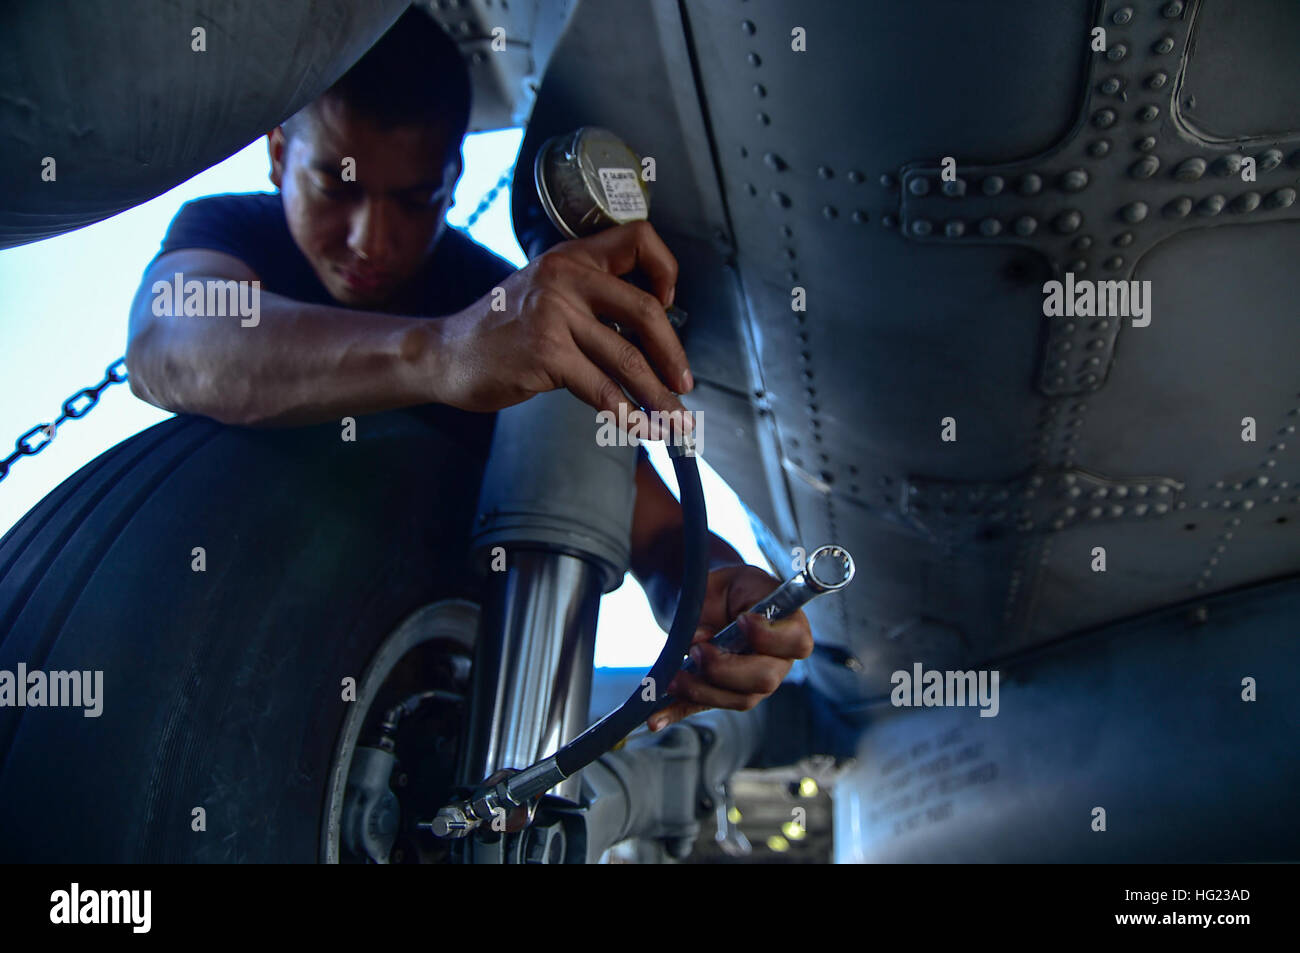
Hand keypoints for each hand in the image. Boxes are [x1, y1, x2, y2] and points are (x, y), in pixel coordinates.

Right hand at [436, 221, 693, 425]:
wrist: (445, 354)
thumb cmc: (501, 330)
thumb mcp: (545, 293)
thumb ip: (591, 299)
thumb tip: (652, 336)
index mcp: (572, 256)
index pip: (638, 239)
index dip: (665, 269)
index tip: (670, 304)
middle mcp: (566, 278)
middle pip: (645, 311)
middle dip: (673, 354)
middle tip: (685, 384)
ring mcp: (554, 315)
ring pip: (628, 358)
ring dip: (658, 395)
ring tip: (675, 420)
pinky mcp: (545, 354)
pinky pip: (602, 389)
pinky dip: (627, 415)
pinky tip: (640, 429)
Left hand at [648, 565, 813, 731]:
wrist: (709, 598)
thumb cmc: (725, 587)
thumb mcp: (721, 582)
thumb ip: (712, 605)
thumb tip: (700, 638)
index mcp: (787, 624)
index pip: (797, 641)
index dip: (771, 637)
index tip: (742, 620)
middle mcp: (778, 660)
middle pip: (766, 679)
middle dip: (727, 668)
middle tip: (697, 649)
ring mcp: (754, 682)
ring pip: (739, 699)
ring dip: (701, 690)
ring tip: (671, 677)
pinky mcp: (726, 694)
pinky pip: (705, 708)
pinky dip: (677, 712)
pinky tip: (655, 718)